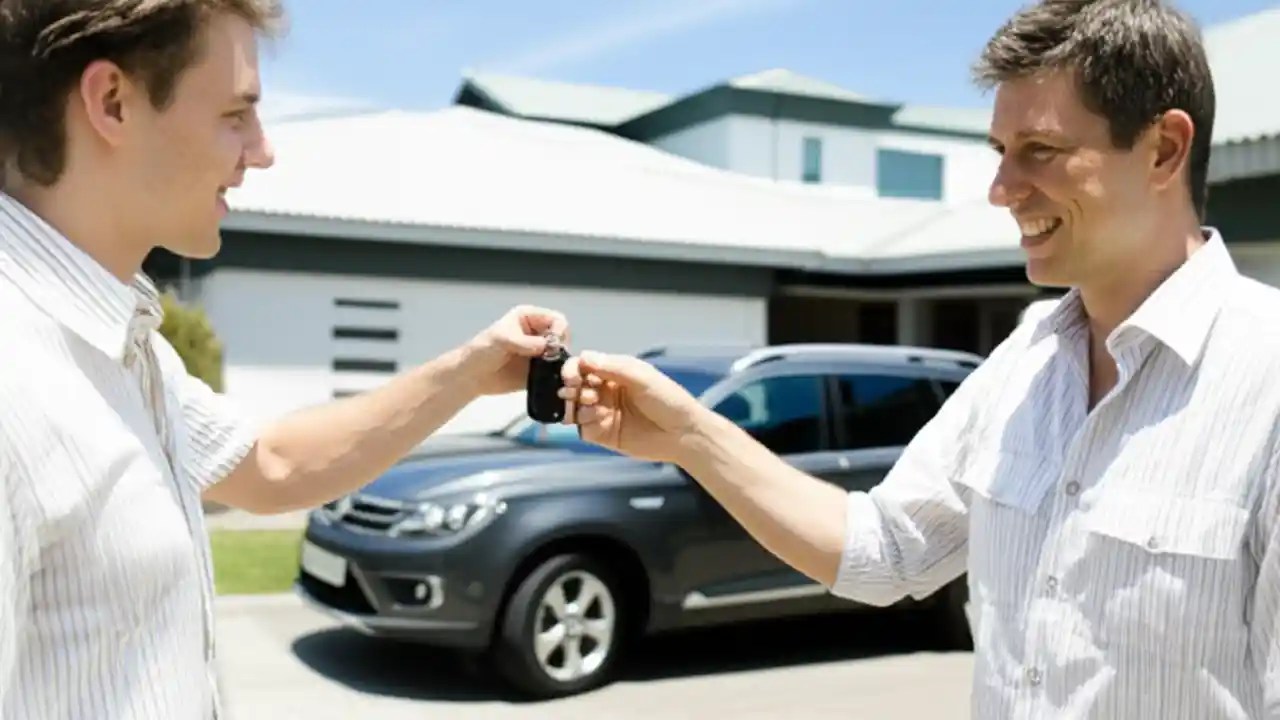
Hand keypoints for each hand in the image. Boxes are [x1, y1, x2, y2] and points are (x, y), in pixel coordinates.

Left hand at [463, 305, 568, 395]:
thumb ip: (526, 342)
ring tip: (549, 372)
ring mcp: (540, 353)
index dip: (559, 331)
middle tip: (550, 360)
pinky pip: (555, 373)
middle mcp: (538, 334)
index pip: (557, 320)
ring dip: (560, 364)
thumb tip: (551, 347)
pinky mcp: (539, 371)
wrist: (471, 376)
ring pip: (562, 356)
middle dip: (561, 349)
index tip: (553, 345)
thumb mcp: (502, 340)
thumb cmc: (481, 350)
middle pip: (563, 338)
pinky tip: (549, 380)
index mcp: (530, 318)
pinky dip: (556, 377)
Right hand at [559, 351, 705, 463]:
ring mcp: (603, 413)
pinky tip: (597, 419)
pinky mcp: (604, 434)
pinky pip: (583, 428)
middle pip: (575, 387)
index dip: (573, 369)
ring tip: (591, 404)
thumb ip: (612, 367)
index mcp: (614, 373)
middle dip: (571, 388)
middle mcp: (605, 391)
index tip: (572, 376)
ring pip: (575, 408)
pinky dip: (584, 423)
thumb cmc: (668, 399)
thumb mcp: (642, 376)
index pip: (584, 366)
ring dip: (575, 405)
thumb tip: (584, 357)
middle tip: (575, 391)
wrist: (683, 433)